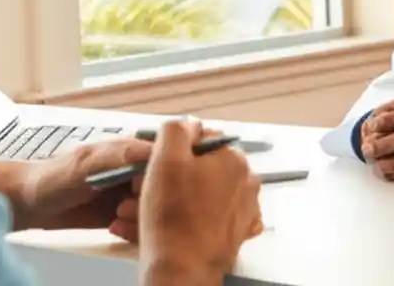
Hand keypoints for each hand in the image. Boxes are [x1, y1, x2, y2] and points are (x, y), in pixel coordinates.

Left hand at [0, 138, 151, 232]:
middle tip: (125, 206)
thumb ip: (119, 155)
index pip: (166, 158)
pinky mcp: (126, 214)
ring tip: (117, 218)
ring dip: (141, 218)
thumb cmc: (52, 177)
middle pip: (166, 186)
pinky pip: (144, 225)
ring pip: (157, 208)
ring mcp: (131, 193)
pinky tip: (114, 228)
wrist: (29, 204)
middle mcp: (136, 170)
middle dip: (150, 201)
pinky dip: (134, 231)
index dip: (161, 174)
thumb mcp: (85, 163)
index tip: (140, 186)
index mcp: (130, 149)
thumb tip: (153, 150)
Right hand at [138, 121, 262, 283]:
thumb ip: (176, 130)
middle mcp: (245, 182)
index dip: (174, 151)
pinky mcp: (235, 232)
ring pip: (202, 194)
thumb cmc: (174, 218)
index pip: (201, 139)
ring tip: (151, 212)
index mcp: (234, 159)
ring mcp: (243, 209)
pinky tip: (169, 227)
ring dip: (176, 199)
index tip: (159, 166)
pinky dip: (189, 219)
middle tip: (148, 191)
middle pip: (202, 168)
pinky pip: (208, 217)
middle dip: (173, 178)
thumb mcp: (166, 158)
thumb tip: (186, 124)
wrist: (182, 269)